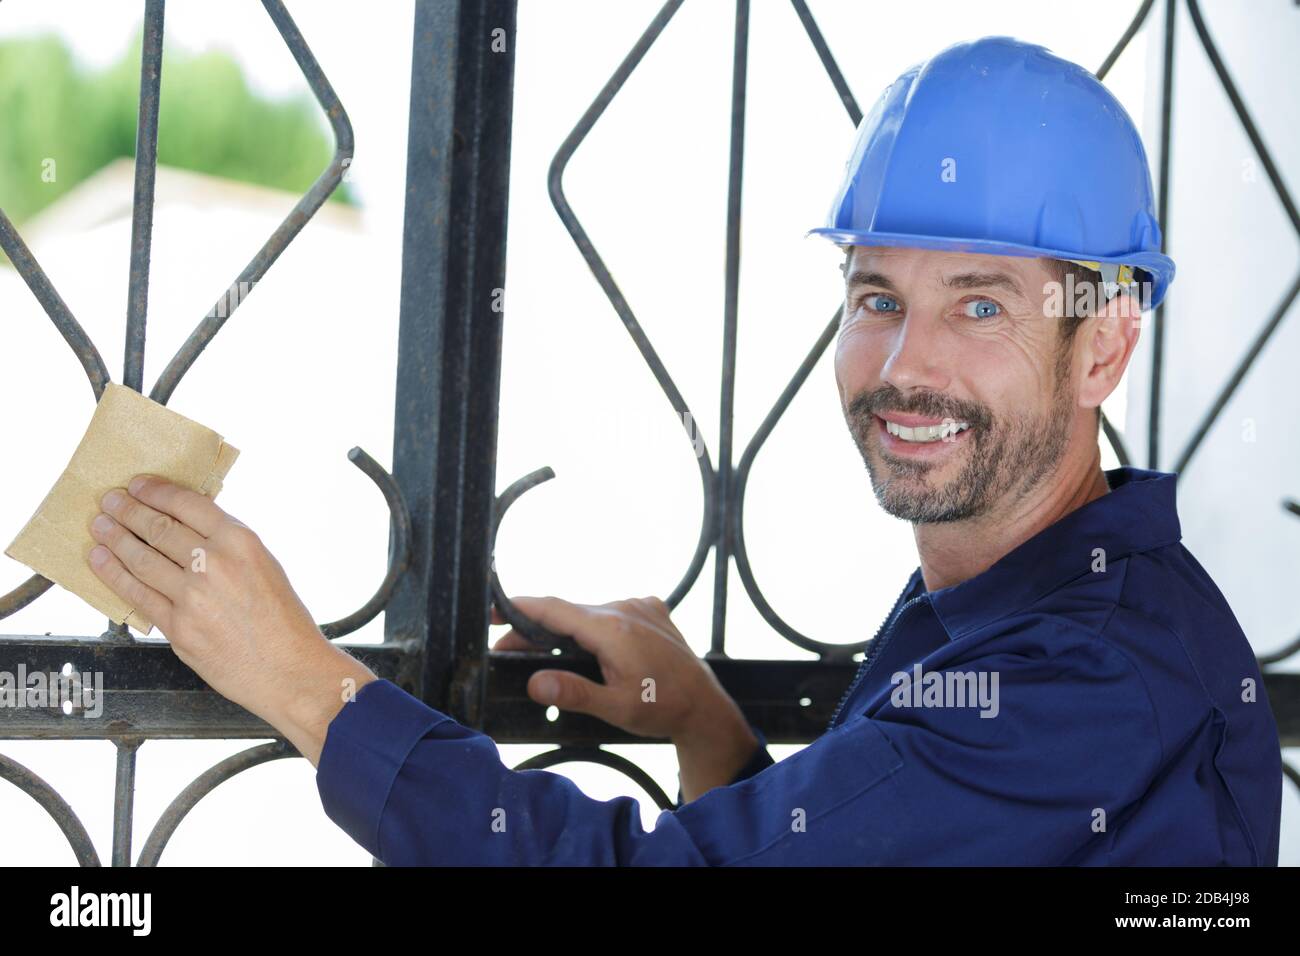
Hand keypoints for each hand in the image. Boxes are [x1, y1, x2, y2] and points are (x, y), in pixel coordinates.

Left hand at [87, 474, 375, 763]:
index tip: (138, 485)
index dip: (156, 491)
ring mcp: (193, 597)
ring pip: (141, 559)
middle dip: (128, 510)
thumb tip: (188, 528)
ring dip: (114, 538)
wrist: (288, 669)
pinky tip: (101, 561)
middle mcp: (215, 564)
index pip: (188, 504)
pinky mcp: (178, 628)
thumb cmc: (284, 621)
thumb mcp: (266, 565)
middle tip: (109, 500)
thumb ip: (228, 546)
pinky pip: (137, 595)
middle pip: (158, 528)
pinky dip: (114, 575)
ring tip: (100, 526)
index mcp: (242, 542)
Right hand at [490, 595, 730, 738]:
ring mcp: (639, 606)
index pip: (553, 608)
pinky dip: (591, 626)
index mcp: (611, 628)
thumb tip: (534, 683)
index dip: (518, 607)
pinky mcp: (650, 610)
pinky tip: (585, 649)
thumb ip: (573, 693)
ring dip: (563, 629)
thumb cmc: (662, 708)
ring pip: (587, 612)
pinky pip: (609, 612)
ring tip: (541, 654)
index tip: (492, 610)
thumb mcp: (615, 707)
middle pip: (565, 612)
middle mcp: (624, 608)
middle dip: (534, 630)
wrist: (704, 706)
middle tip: (506, 650)